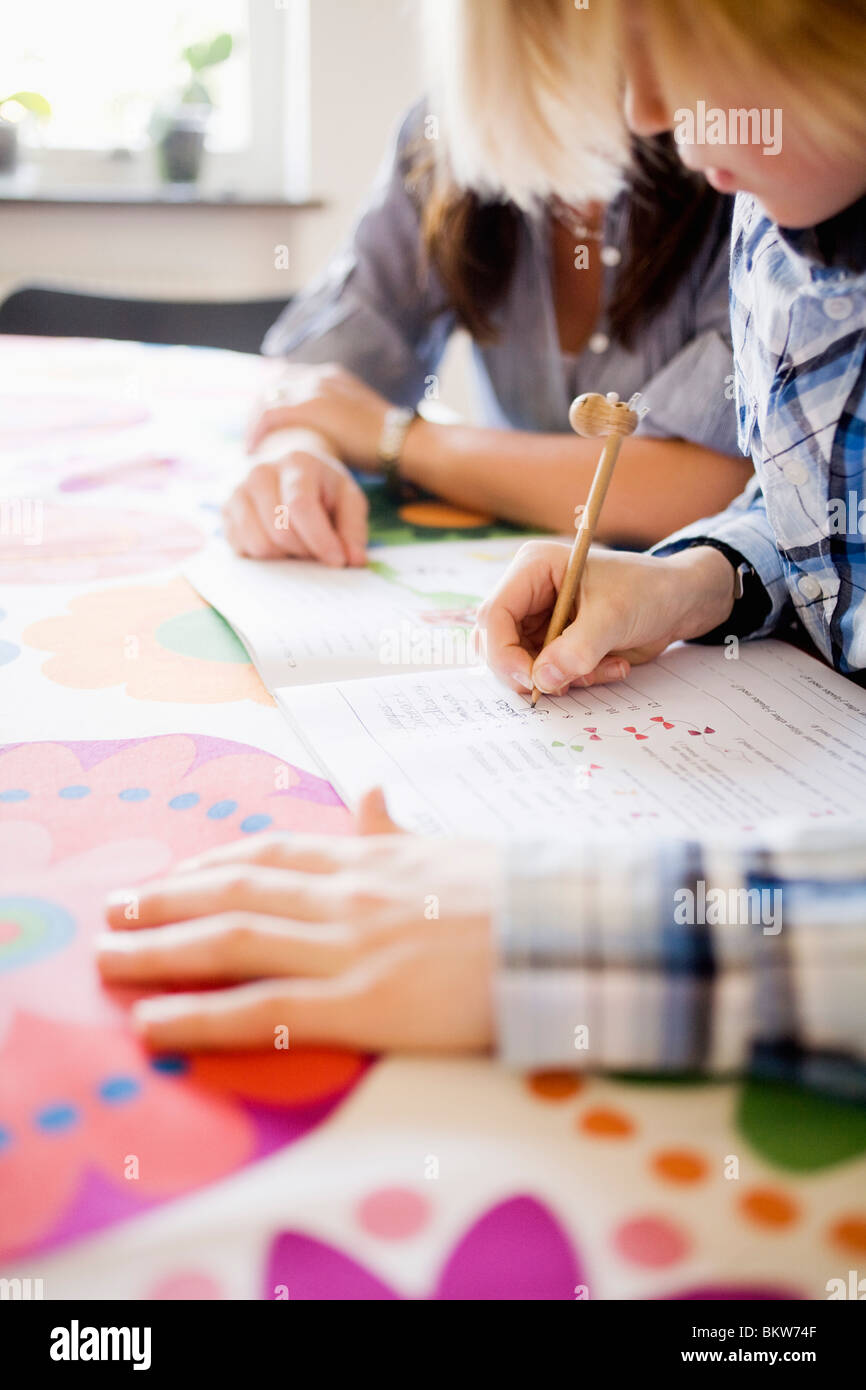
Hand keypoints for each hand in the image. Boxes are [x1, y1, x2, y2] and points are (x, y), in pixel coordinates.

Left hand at [97, 790, 497, 1052]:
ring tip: (109, 956)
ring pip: (231, 941)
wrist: (575, 932)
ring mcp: (349, 947)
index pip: (274, 852)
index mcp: (372, 858)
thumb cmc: (525, 894)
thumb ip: (397, 831)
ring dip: (160, 948)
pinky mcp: (360, 1003)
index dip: (214, 863)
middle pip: (235, 891)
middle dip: (167, 900)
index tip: (177, 875)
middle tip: (115, 911)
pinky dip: (200, 1015)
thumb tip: (366, 793)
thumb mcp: (453, 848)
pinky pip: (263, 1010)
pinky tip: (155, 1022)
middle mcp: (347, 894)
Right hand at [222, 433, 368, 565]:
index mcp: (295, 462)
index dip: (320, 540)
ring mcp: (236, 491)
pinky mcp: (225, 512)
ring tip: (299, 544)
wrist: (287, 468)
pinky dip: (266, 556)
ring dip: (285, 556)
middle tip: (318, 549)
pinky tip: (279, 543)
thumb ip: (353, 529)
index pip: (300, 507)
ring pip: (260, 545)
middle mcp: (259, 472)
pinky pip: (244, 550)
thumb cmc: (322, 487)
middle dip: (305, 551)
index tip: (338, 561)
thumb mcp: (348, 498)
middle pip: (280, 531)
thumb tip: (354, 561)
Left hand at [248, 363, 390, 470]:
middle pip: (273, 385)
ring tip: (250, 446)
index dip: (273, 402)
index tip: (266, 427)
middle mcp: (320, 375)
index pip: (289, 381)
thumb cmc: (387, 444)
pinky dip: (256, 431)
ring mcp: (313, 388)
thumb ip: (339, 423)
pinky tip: (252, 450)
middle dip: (258, 411)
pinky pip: (268, 414)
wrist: (403, 443)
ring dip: (253, 422)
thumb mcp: (359, 424)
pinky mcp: (308, 406)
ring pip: (265, 399)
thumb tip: (329, 441)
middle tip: (251, 438)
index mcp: (333, 376)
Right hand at [476, 541, 735, 693]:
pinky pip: (549, 674)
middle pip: (498, 644)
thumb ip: (576, 649)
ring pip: (522, 665)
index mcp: (533, 569)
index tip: (530, 680)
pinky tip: (612, 666)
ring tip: (600, 668)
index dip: (503, 653)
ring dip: (560, 678)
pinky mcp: (555, 643)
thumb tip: (542, 679)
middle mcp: (529, 594)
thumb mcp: (614, 617)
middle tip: (563, 684)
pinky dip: (577, 680)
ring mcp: (540, 620)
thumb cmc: (648, 591)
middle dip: (529, 671)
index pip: (495, 615)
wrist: (680, 602)